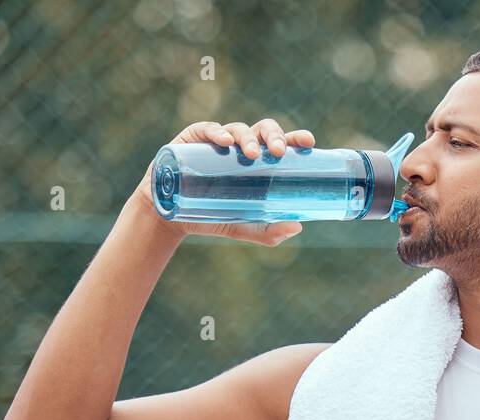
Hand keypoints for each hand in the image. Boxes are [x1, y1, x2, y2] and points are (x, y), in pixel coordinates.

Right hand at [136, 118, 314, 246]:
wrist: (170, 217)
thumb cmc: (211, 216)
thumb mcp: (242, 227)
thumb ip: (267, 231)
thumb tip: (297, 227)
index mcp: (258, 162)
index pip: (281, 144)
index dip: (295, 138)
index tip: (308, 141)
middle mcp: (240, 147)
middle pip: (262, 130)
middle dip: (273, 136)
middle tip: (279, 152)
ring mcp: (217, 140)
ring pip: (238, 128)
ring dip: (247, 137)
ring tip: (251, 154)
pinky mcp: (193, 138)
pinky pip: (207, 129)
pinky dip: (217, 132)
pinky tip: (223, 140)